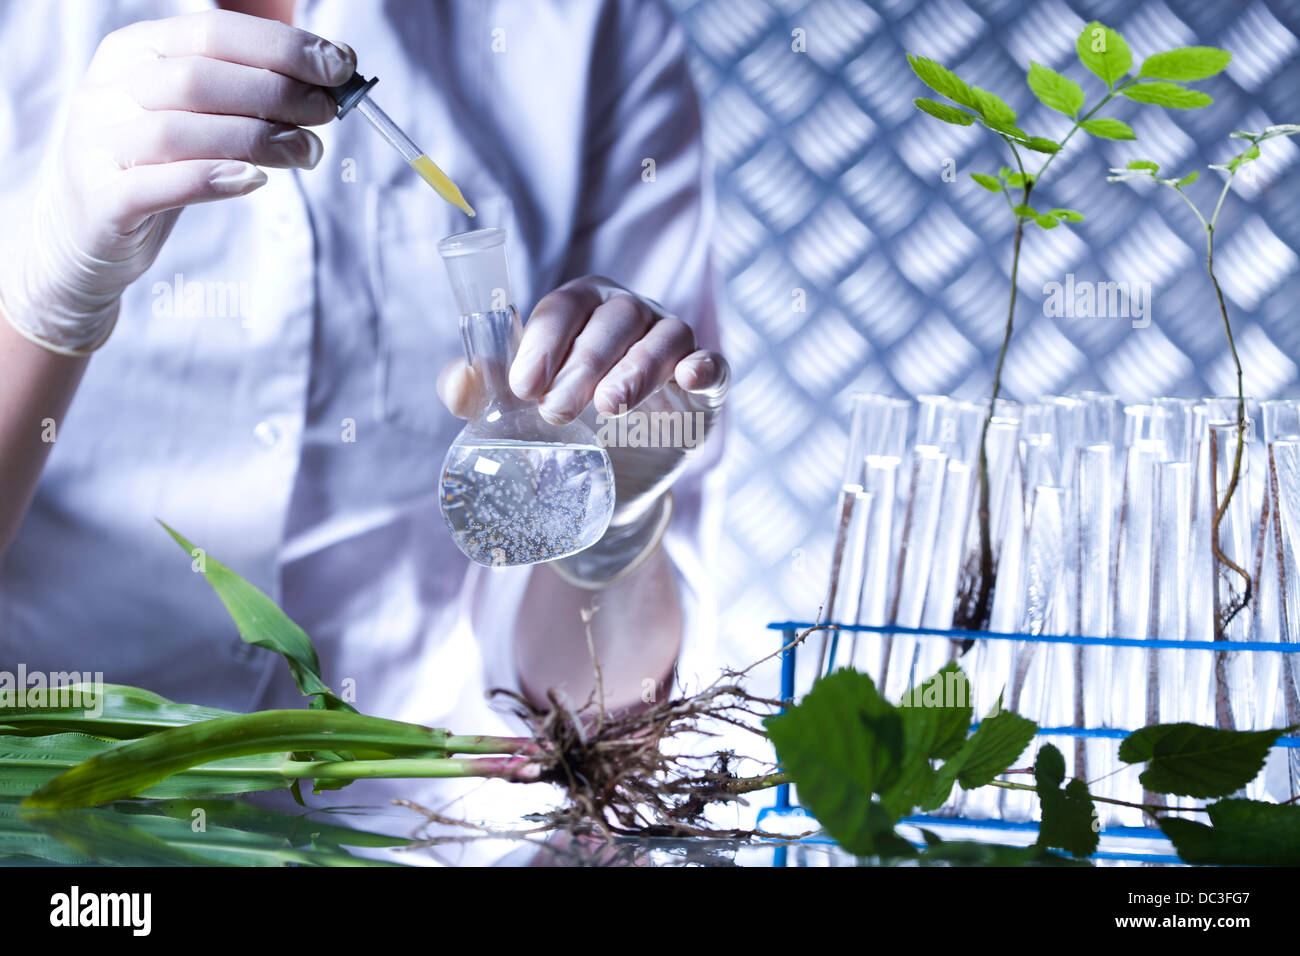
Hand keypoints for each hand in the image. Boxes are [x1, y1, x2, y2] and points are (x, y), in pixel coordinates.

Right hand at [0, 10, 353, 353]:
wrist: (87, 231)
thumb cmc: (159, 165)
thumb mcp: (198, 115)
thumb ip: (249, 92)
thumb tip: (329, 78)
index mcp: (135, 50)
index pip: (213, 32)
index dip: (282, 47)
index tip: (340, 65)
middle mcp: (110, 88)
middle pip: (199, 78)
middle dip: (278, 91)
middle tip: (328, 113)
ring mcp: (98, 142)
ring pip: (181, 131)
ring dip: (258, 139)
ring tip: (308, 152)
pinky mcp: (102, 199)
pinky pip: (159, 184)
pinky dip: (212, 180)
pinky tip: (256, 181)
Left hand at [437, 275, 728, 524]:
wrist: (603, 484)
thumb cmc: (557, 427)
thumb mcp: (511, 414)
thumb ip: (479, 393)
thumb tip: (457, 384)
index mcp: (582, 308)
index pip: (565, 307)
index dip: (544, 342)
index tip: (523, 386)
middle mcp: (631, 316)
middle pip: (614, 319)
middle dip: (583, 363)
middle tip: (555, 411)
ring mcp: (672, 348)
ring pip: (664, 338)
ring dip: (636, 368)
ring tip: (609, 406)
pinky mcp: (703, 390)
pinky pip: (715, 365)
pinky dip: (706, 366)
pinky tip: (690, 377)